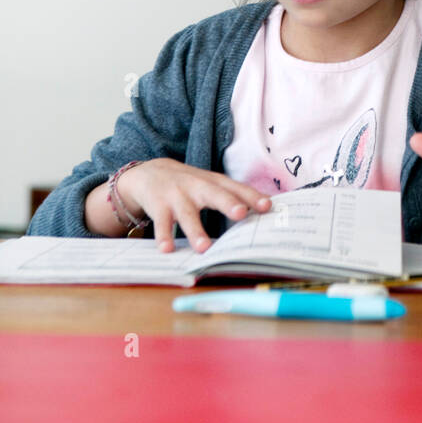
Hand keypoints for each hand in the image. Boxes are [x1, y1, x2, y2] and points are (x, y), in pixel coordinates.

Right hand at [116, 159, 272, 252]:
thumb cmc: (190, 184)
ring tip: (204, 248)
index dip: (252, 196)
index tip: (268, 206)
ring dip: (195, 230)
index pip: (236, 188)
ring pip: (187, 214)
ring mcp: (177, 196)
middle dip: (228, 203)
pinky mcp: (158, 206)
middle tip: (241, 214)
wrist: (150, 173)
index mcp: (214, 182)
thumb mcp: (211, 185)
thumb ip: (235, 195)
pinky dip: (163, 236)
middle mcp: (197, 186)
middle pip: (214, 194)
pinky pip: (161, 223)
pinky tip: (167, 249)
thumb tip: (268, 207)